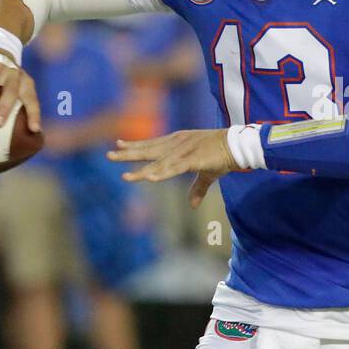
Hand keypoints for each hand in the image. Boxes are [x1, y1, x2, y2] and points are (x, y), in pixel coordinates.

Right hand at [0, 52, 40, 130]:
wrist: (0, 50)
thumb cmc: (10, 80)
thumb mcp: (21, 89)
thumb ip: (21, 108)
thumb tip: (28, 136)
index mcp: (25, 83)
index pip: (31, 100)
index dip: (34, 115)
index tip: (34, 129)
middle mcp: (13, 74)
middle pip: (10, 91)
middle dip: (4, 107)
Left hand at [107, 128, 235, 207]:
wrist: (239, 146)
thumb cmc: (222, 156)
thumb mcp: (206, 173)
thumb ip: (196, 188)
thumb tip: (193, 206)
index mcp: (178, 142)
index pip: (152, 144)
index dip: (135, 145)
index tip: (118, 144)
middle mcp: (177, 144)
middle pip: (149, 150)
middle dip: (129, 154)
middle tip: (109, 155)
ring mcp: (185, 151)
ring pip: (159, 163)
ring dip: (142, 171)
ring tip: (127, 177)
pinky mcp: (194, 160)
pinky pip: (175, 168)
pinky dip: (162, 173)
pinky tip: (150, 178)